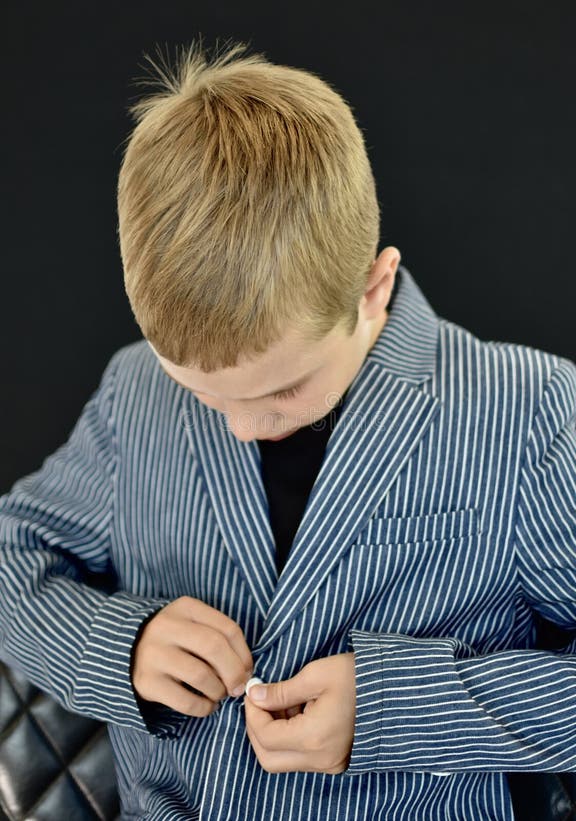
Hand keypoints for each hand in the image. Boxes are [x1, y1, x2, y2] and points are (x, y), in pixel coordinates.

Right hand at [131, 596, 253, 716]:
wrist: (127, 652)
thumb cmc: (174, 640)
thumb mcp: (193, 625)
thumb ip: (218, 639)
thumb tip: (245, 671)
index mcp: (185, 608)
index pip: (228, 628)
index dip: (244, 654)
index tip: (247, 670)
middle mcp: (166, 626)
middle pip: (214, 647)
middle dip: (234, 672)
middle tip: (238, 688)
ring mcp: (153, 654)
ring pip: (201, 675)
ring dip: (218, 690)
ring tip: (219, 694)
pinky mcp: (146, 681)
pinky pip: (184, 701)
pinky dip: (203, 707)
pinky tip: (206, 705)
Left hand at [243, 652, 355, 773]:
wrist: (392, 688)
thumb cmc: (356, 676)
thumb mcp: (315, 675)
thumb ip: (281, 691)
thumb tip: (255, 696)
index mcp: (315, 737)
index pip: (265, 737)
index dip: (252, 714)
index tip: (254, 692)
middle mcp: (321, 758)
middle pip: (268, 758)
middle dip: (256, 729)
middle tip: (259, 701)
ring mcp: (329, 763)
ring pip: (282, 761)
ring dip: (271, 735)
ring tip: (281, 703)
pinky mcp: (335, 761)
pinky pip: (299, 758)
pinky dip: (288, 739)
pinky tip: (296, 712)